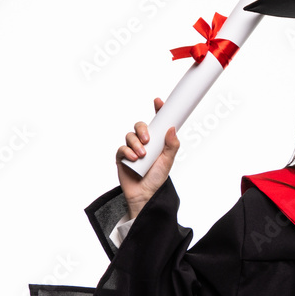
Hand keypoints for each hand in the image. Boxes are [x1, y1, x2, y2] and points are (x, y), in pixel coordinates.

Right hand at [115, 97, 180, 219]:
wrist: (144, 194)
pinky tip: (134, 159)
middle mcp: (144, 142)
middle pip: (140, 125)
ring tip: (142, 155)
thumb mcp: (168, 161)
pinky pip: (122, 148)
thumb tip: (172, 128)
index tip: (159, 101)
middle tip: (147, 140)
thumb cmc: (157, 177)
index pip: (157, 122)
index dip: (158, 110)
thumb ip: (172, 145)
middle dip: (143, 130)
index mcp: (157, 140)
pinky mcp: (122, 156)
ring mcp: (132, 148)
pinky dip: (127, 152)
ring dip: (136, 144)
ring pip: (130, 135)